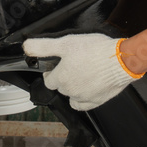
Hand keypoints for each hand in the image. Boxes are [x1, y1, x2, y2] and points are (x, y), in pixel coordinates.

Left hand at [23, 33, 142, 110]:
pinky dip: (83, 98)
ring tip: (83, 73)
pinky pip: (83, 104)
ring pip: (72, 95)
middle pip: (61, 87)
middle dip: (64, 78)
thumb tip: (26, 47)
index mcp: (60, 78)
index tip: (59, 64)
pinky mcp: (96, 101)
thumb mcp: (66, 42)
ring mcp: (83, 98)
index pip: (49, 80)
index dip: (52, 71)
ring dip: (74, 87)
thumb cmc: (95, 50)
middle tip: (74, 65)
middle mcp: (69, 91)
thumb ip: (44, 46)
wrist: (120, 60)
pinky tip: (88, 88)